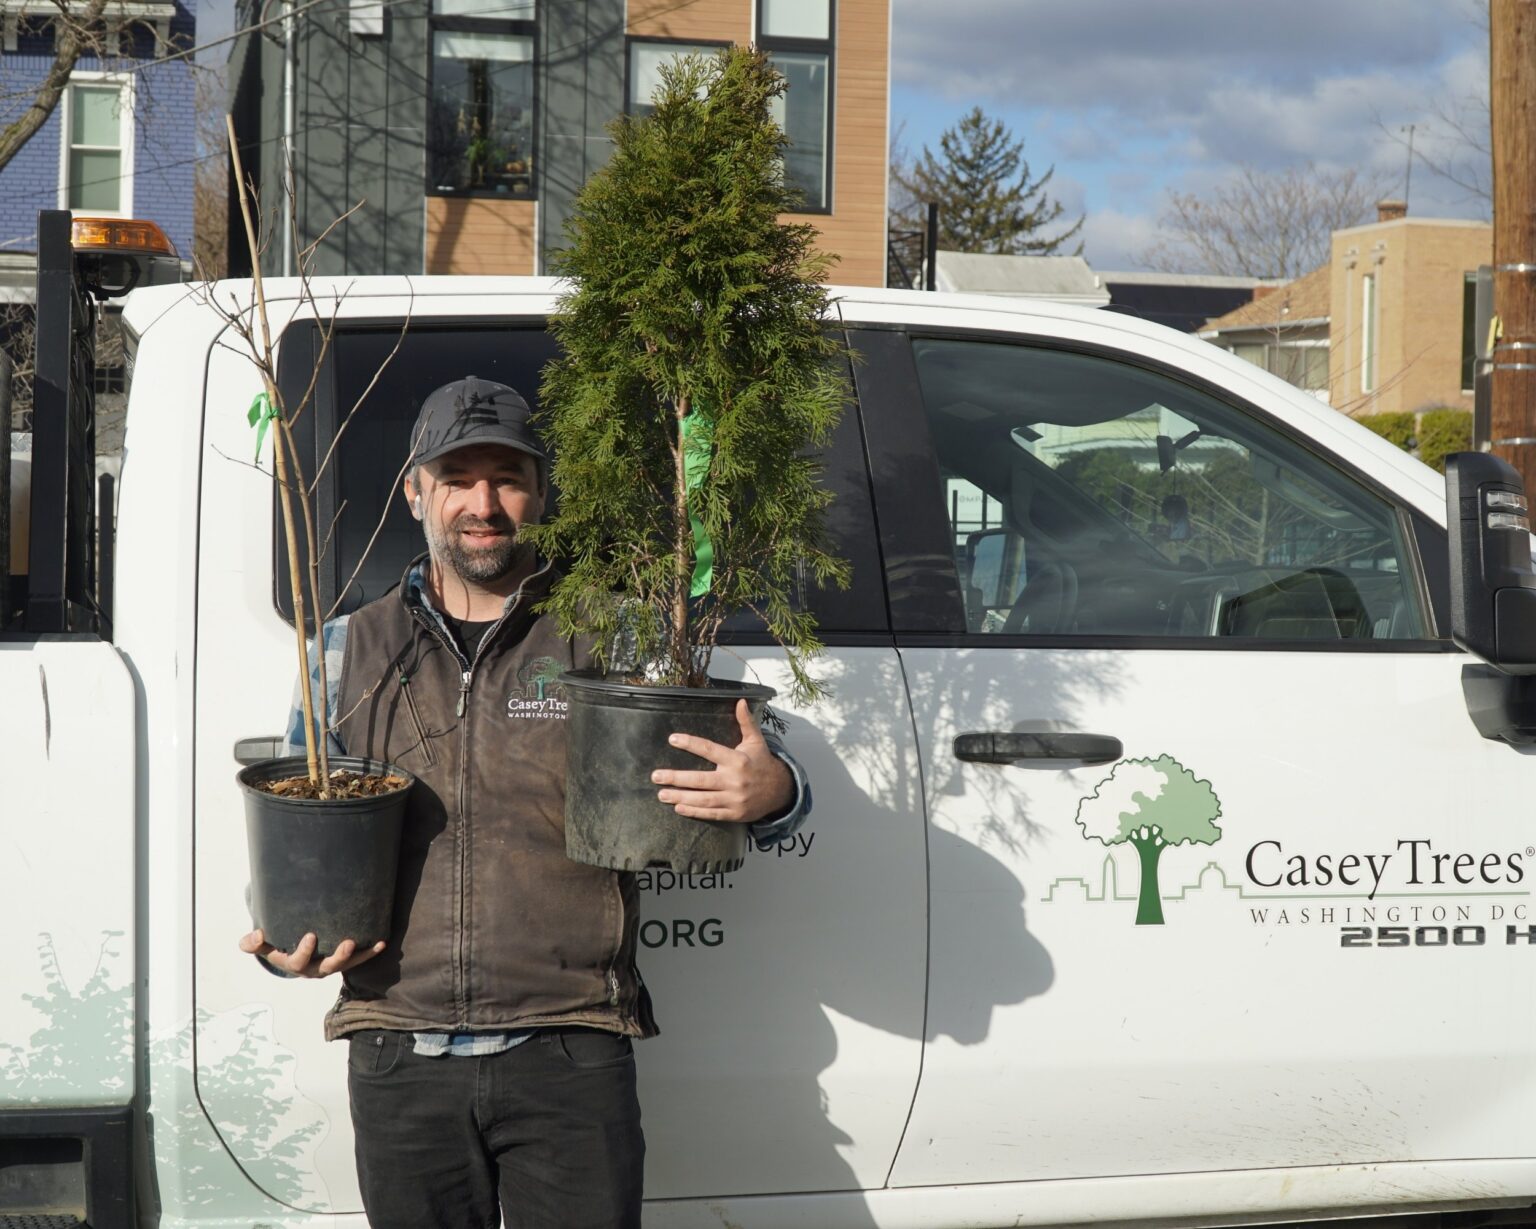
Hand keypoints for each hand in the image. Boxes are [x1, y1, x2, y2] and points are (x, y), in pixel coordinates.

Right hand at [239, 928, 385, 977]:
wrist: (293, 953)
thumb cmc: (277, 945)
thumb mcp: (263, 946)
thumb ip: (252, 943)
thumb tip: (255, 936)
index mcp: (295, 965)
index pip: (299, 962)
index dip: (305, 951)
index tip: (311, 935)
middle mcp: (315, 969)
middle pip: (328, 968)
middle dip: (339, 957)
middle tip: (348, 942)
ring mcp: (331, 966)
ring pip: (345, 966)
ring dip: (357, 956)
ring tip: (366, 942)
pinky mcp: (344, 961)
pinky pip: (360, 959)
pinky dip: (370, 952)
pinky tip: (382, 942)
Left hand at [652, 699, 793, 822]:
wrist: (781, 791)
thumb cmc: (762, 763)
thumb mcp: (756, 741)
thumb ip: (746, 722)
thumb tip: (741, 701)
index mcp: (737, 760)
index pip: (710, 750)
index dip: (691, 744)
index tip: (672, 739)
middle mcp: (735, 780)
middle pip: (701, 780)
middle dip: (676, 778)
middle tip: (656, 776)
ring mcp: (734, 799)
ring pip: (703, 799)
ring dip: (680, 797)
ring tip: (662, 794)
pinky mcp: (735, 814)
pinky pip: (712, 813)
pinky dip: (695, 811)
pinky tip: (679, 807)